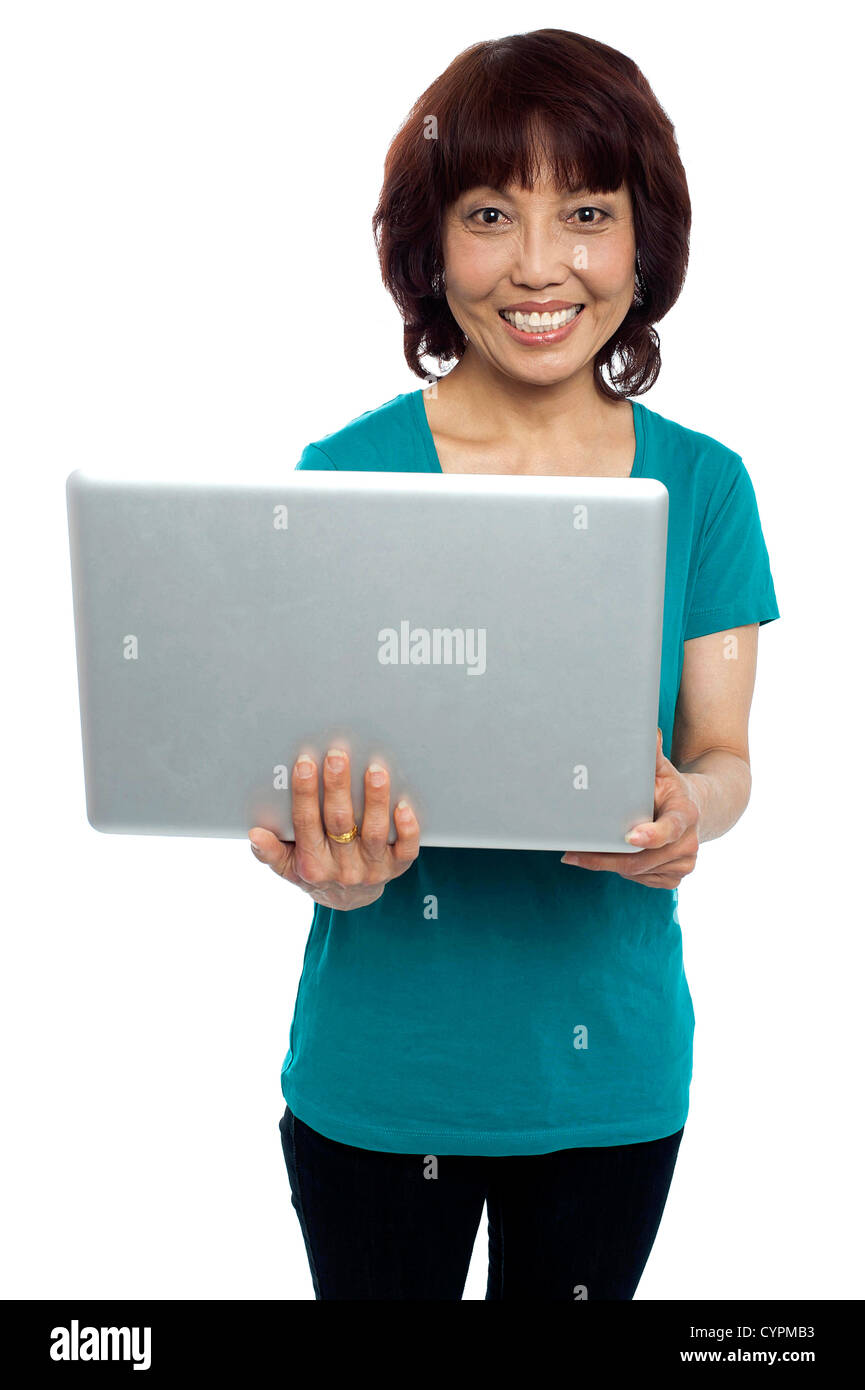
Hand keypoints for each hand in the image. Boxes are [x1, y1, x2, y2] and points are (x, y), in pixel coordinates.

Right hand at [248, 748, 419, 909]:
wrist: (350, 899)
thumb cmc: (316, 871)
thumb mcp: (288, 867)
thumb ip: (271, 852)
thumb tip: (254, 834)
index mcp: (312, 864)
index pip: (306, 823)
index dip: (305, 793)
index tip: (305, 763)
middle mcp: (342, 868)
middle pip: (339, 822)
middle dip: (337, 787)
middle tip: (337, 756)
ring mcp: (372, 869)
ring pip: (374, 832)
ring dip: (375, 800)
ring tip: (374, 770)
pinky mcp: (397, 868)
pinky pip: (406, 850)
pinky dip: (407, 829)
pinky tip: (404, 805)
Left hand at [561, 728, 699, 889]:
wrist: (696, 811)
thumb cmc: (668, 788)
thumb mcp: (661, 769)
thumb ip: (651, 754)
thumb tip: (648, 733)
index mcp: (686, 814)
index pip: (669, 829)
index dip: (650, 836)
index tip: (629, 837)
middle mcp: (688, 843)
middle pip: (642, 859)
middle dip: (605, 857)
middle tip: (572, 854)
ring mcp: (683, 864)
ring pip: (637, 873)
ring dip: (608, 864)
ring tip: (583, 852)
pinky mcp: (674, 878)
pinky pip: (640, 880)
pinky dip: (620, 871)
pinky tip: (610, 857)